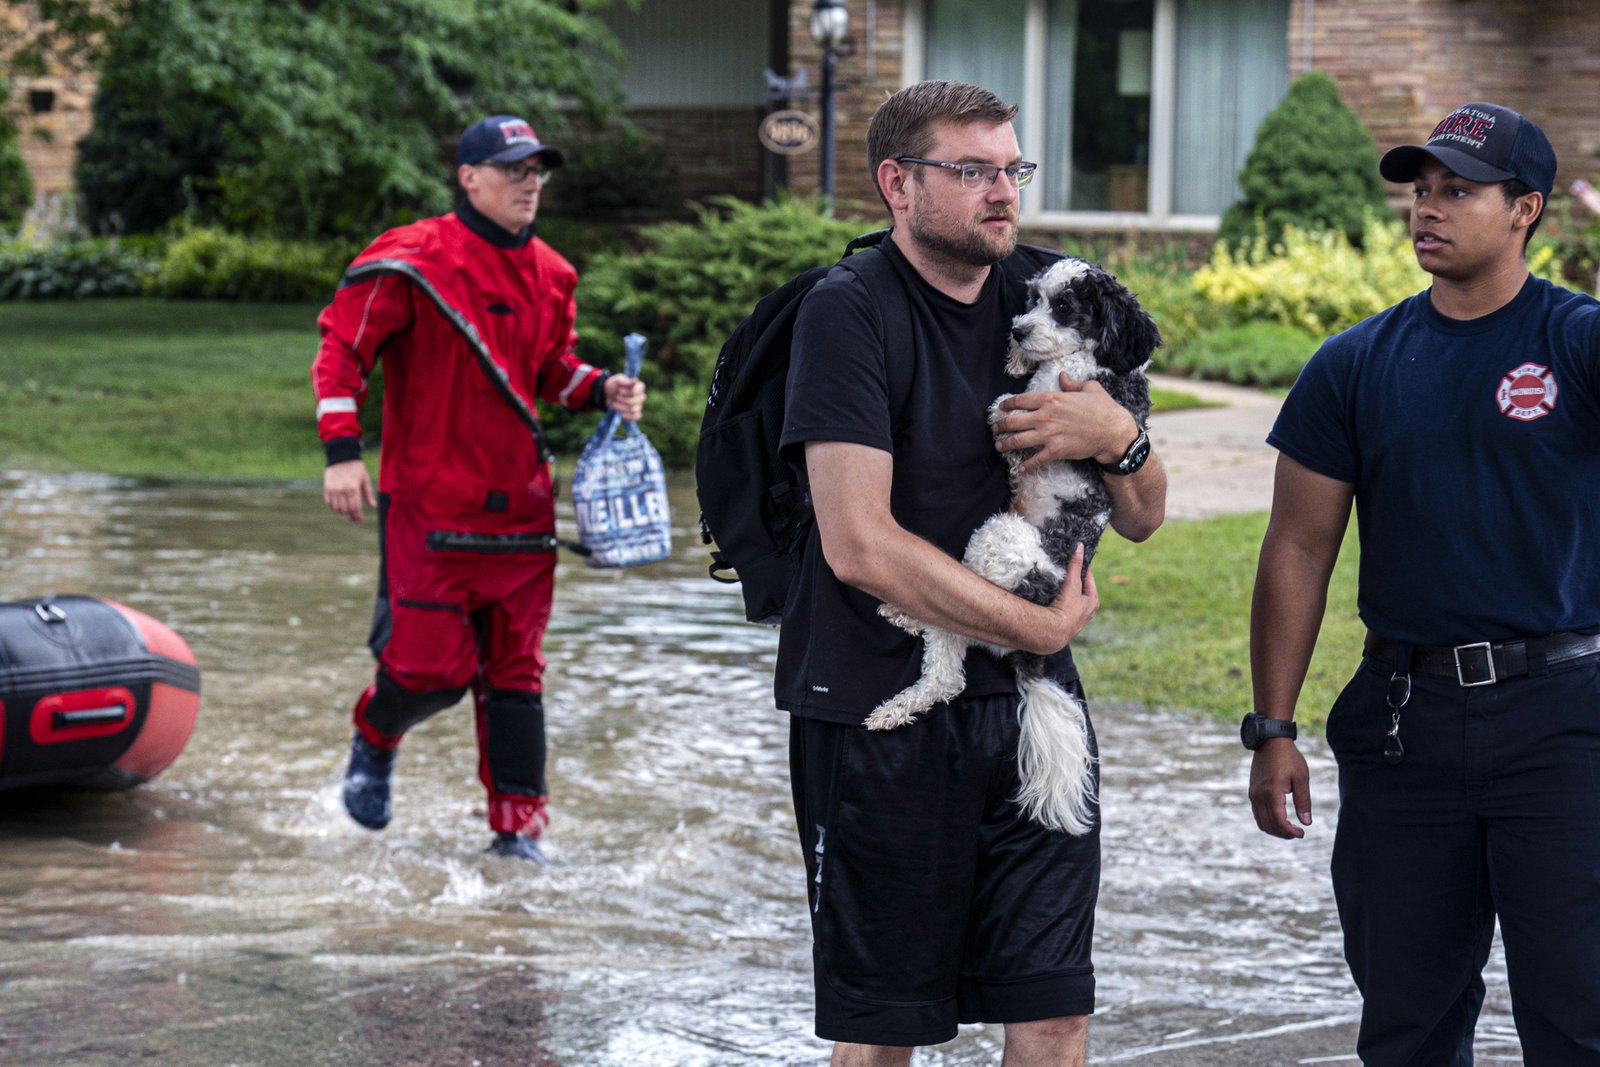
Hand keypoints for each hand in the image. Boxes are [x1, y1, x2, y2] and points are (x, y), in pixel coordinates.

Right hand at [324, 459, 376, 521]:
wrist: (341, 455)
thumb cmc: (356, 467)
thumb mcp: (365, 479)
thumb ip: (369, 494)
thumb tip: (374, 506)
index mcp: (354, 488)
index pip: (355, 508)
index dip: (358, 516)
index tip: (360, 520)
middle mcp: (343, 490)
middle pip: (346, 510)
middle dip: (351, 517)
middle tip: (354, 519)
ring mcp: (333, 489)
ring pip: (337, 508)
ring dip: (343, 513)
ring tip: (348, 513)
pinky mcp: (327, 488)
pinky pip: (329, 502)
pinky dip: (333, 507)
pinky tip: (339, 507)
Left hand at [605, 374, 645, 421]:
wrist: (606, 396)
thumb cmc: (613, 386)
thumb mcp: (616, 380)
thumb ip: (625, 380)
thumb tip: (635, 380)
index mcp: (639, 386)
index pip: (638, 391)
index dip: (627, 392)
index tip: (619, 390)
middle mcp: (641, 396)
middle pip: (635, 401)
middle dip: (623, 400)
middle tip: (616, 396)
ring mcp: (639, 406)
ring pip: (633, 409)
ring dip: (621, 407)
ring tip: (614, 404)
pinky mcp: (635, 414)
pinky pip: (635, 416)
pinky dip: (627, 416)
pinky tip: (620, 413)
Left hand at [993, 375, 1138, 476]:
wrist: (1113, 431)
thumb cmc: (1103, 408)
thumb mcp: (1089, 388)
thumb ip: (1071, 383)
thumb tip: (1062, 376)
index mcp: (1051, 399)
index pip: (1020, 400)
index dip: (1007, 404)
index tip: (1001, 408)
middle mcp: (1045, 416)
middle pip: (1013, 421)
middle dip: (1001, 426)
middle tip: (995, 429)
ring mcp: (1048, 435)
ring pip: (1018, 441)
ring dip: (1006, 444)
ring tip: (999, 446)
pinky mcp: (1055, 451)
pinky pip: (1035, 460)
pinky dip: (1026, 465)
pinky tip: (1021, 468)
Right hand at [1043, 542, 1098, 650]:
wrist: (1053, 633)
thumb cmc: (1067, 608)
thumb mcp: (1073, 584)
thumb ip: (1075, 565)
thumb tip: (1079, 546)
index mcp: (1093, 602)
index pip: (1088, 578)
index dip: (1081, 566)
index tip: (1075, 556)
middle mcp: (1087, 611)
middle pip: (1079, 588)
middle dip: (1072, 578)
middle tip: (1063, 567)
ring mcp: (1075, 618)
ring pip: (1070, 598)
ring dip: (1063, 590)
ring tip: (1055, 580)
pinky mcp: (1063, 623)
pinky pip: (1061, 606)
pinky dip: (1057, 600)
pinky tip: (1050, 596)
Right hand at [1248, 740, 1312, 838]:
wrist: (1270, 741)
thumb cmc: (1289, 758)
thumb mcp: (1301, 778)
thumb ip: (1303, 801)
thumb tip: (1307, 822)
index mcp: (1272, 792)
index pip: (1279, 821)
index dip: (1290, 832)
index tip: (1301, 833)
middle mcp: (1259, 796)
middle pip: (1268, 825)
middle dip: (1283, 834)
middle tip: (1298, 833)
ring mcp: (1254, 794)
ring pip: (1261, 822)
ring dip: (1274, 830)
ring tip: (1289, 829)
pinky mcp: (1252, 792)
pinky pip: (1257, 813)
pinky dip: (1267, 821)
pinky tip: (1279, 819)